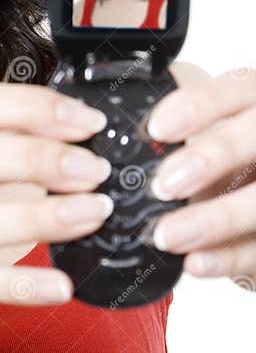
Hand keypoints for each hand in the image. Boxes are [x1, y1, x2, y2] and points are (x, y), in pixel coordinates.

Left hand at [144, 63, 255, 290]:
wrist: (244, 218)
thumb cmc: (219, 166)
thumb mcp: (202, 134)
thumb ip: (176, 126)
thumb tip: (110, 126)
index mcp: (252, 106)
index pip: (236, 90)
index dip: (199, 105)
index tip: (157, 128)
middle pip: (255, 137)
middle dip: (211, 158)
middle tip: (163, 184)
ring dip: (215, 219)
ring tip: (167, 235)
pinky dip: (228, 257)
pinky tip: (195, 262)